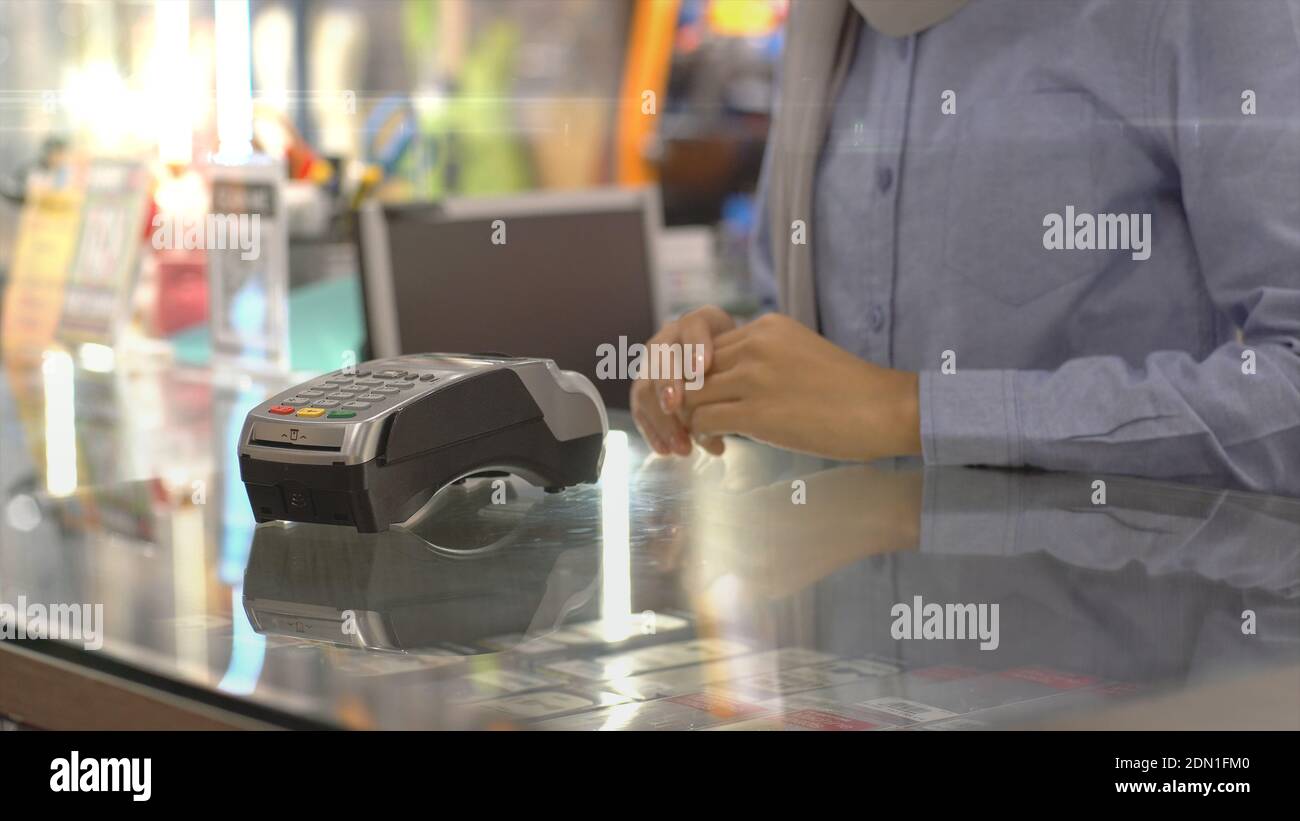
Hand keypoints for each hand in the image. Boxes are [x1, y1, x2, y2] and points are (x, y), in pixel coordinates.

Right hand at [630, 305, 734, 456]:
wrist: (731, 368)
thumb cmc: (743, 366)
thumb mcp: (747, 362)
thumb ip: (741, 370)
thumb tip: (731, 401)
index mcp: (699, 323)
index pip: (693, 327)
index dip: (695, 347)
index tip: (702, 370)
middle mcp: (671, 339)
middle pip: (661, 359)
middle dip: (668, 385)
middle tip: (678, 408)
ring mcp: (653, 364)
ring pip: (646, 387)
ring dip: (663, 419)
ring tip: (683, 448)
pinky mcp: (645, 389)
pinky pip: (641, 409)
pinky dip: (653, 432)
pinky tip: (666, 451)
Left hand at [680, 313, 921, 460]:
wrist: (884, 409)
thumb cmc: (848, 391)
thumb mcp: (799, 354)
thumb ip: (764, 359)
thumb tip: (730, 384)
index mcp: (766, 327)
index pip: (707, 347)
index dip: (702, 377)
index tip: (713, 401)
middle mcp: (755, 344)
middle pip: (692, 369)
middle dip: (689, 398)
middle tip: (702, 424)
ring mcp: (754, 377)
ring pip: (690, 395)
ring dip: (691, 419)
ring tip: (711, 438)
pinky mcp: (756, 412)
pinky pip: (703, 420)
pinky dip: (702, 436)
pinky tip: (719, 447)